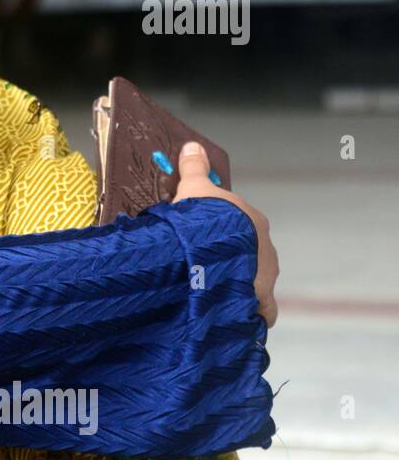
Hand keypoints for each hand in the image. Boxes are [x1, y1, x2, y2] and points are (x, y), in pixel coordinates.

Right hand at [173, 141, 278, 326]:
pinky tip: (224, 312)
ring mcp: (266, 277)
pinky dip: (243, 311)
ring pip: (251, 281)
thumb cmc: (202, 221)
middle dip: (229, 261)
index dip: (218, 233)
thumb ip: (194, 169)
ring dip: (234, 285)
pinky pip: (255, 309)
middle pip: (247, 254)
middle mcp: (266, 248)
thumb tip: (193, 146)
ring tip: (206, 292)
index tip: (198, 241)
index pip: (239, 226)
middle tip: (199, 268)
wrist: (207, 256)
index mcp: (253, 220)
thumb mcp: (192, 189)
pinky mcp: (261, 302)